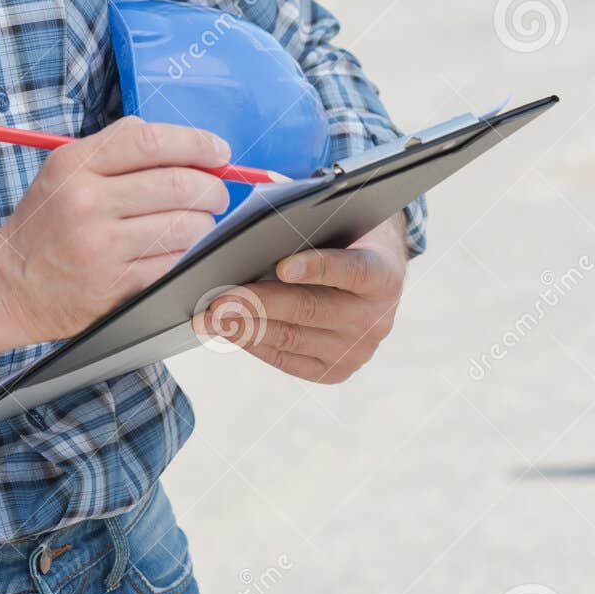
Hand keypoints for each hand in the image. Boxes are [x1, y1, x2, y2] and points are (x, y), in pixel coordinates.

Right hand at [0, 116, 230, 345]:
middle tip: (217, 191)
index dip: (197, 143)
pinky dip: (187, 253)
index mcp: (75, 165)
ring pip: (184, 226)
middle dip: (212, 186)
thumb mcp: (66, 170)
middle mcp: (86, 202)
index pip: (150, 141)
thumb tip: (187, 145)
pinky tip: (178, 248)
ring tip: (198, 221)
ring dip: (204, 222)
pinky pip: (173, 262)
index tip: (219, 151)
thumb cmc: (46, 221)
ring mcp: (101, 247)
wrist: (9, 282)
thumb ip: (118, 148)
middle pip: (177, 184)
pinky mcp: (115, 286)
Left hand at [190, 212, 409, 383]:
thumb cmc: (343, 237)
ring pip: (292, 338)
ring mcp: (357, 351)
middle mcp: (376, 318)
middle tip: (217, 300)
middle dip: (257, 304)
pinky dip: (255, 344)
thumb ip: (307, 224)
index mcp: (384, 274)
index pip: (353, 270)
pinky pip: (288, 360)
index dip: (317, 268)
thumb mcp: (338, 222)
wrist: (374, 274)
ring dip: (245, 328)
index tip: (282, 265)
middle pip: (309, 310)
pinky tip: (230, 331)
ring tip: (210, 318)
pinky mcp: (336, 371)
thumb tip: (254, 232)